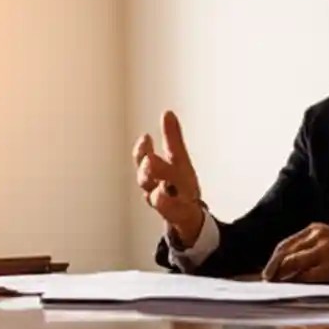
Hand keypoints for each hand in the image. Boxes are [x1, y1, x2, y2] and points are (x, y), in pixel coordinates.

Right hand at [133, 111, 205, 245]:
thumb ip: (172, 137)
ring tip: (161, 188)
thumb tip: (167, 112)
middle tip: (150, 161)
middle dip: (148, 169)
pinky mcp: (178, 216)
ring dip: (158, 193)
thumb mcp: (178, 158)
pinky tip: (175, 205)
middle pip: (146, 179)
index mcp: (156, 171)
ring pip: (157, 199)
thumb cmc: (179, 184)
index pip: (143, 158)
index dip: (142, 150)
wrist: (186, 215)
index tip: (146, 138)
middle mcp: (156, 187)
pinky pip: (174, 213)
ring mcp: (166, 204)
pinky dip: (173, 209)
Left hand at [262, 224, 328, 283]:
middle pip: (284, 254)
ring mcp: (324, 252)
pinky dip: (296, 285)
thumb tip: (292, 266)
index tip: (267, 272)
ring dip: (281, 278)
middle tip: (267, 283)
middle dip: (273, 270)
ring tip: (277, 288)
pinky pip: (306, 278)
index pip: (285, 245)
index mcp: (316, 230)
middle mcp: (317, 237)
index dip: (273, 260)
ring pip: (292, 265)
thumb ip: (314, 248)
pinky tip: (293, 291)